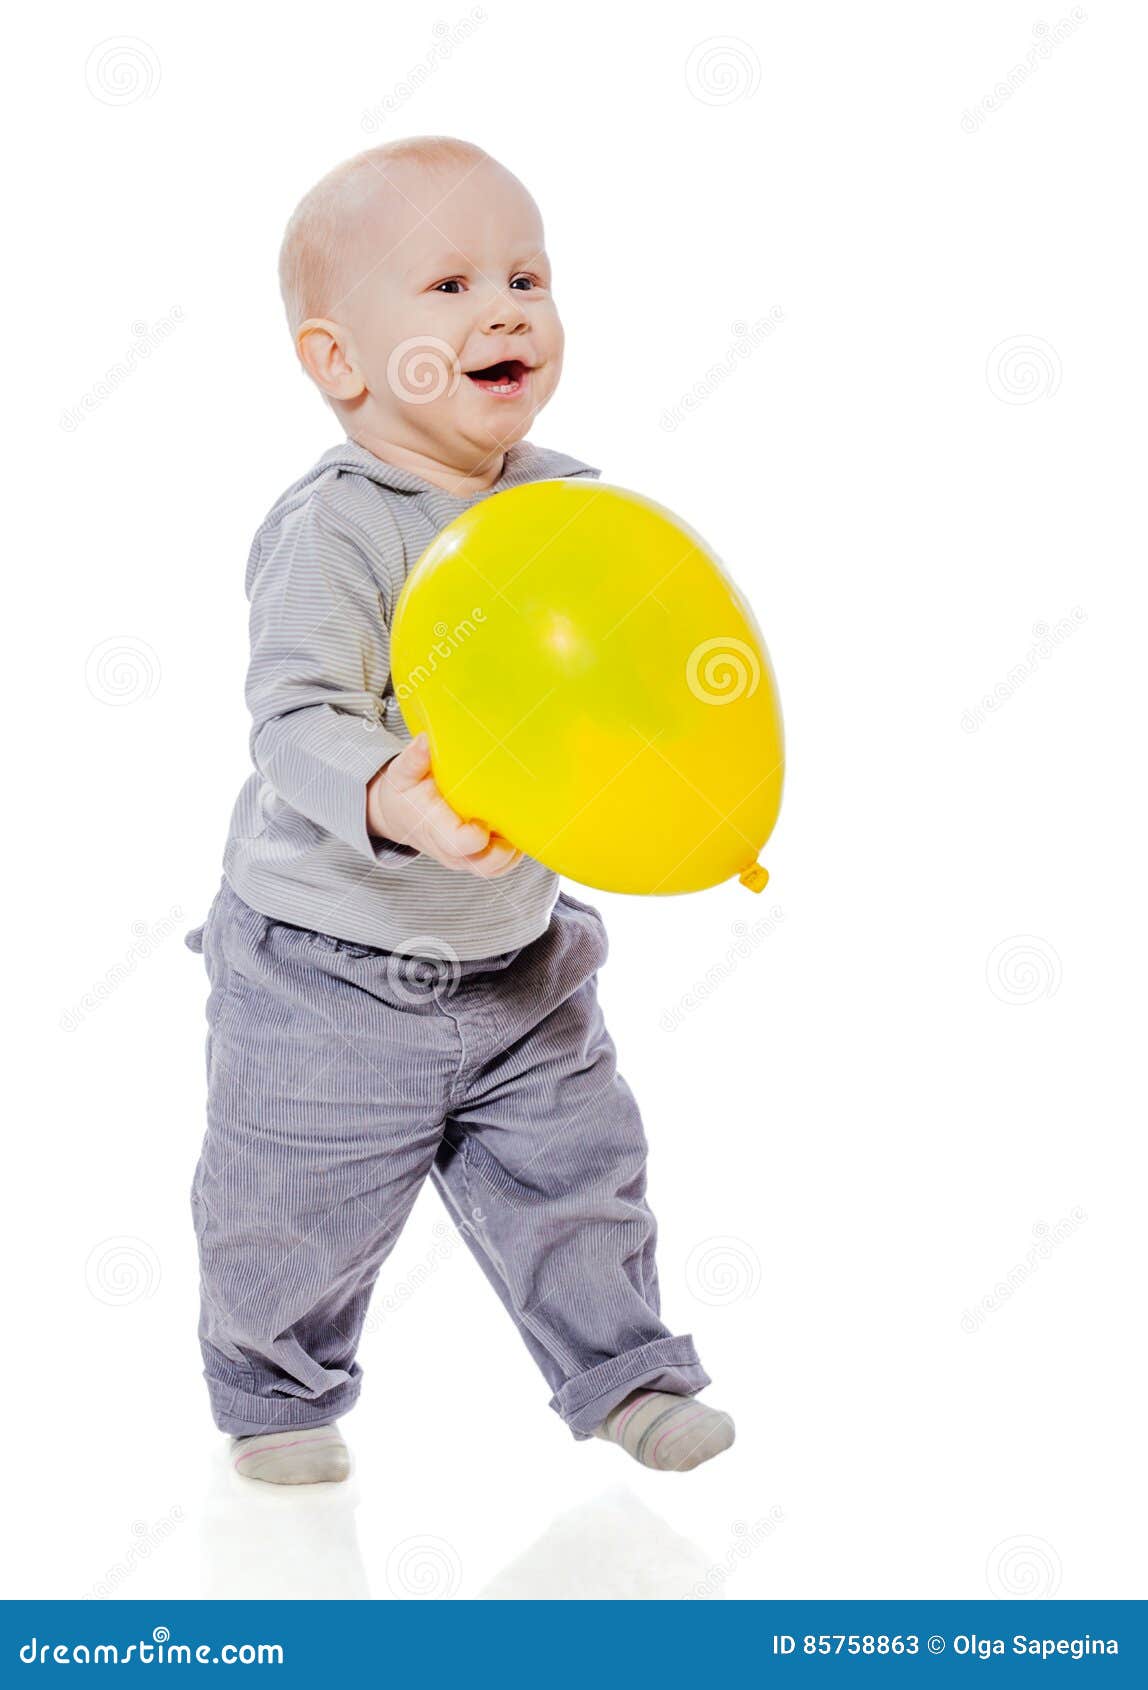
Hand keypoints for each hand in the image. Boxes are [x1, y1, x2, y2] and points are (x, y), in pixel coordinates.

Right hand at [366, 733, 524, 878]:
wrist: (399, 815)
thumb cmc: (405, 793)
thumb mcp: (402, 773)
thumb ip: (413, 759)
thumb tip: (425, 740)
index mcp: (435, 829)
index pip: (459, 843)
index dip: (477, 836)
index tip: (484, 817)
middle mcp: (451, 850)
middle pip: (485, 865)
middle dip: (505, 849)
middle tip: (513, 817)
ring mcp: (465, 857)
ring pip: (497, 868)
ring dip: (513, 850)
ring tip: (520, 820)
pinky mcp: (476, 856)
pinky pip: (500, 865)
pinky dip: (513, 851)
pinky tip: (517, 825)